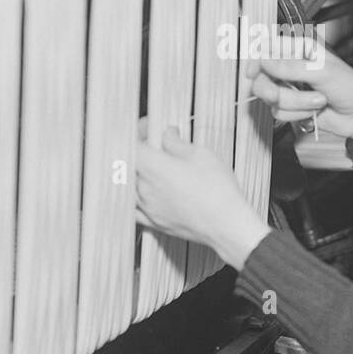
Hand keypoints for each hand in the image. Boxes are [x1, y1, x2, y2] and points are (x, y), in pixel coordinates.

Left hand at [136, 128, 270, 269]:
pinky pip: (132, 209)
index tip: (150, 128)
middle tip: (153, 144)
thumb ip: (176, 143)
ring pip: (126, 186)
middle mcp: (143, 188)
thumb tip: (167, 134)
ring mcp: (146, 208)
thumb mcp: (200, 154)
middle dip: (137, 150)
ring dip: (134, 173)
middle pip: (126, 164)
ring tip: (151, 167)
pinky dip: (133, 197)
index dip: (137, 132)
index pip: (130, 144)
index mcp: (152, 167)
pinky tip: (144, 192)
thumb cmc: (216, 189)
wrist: (226, 225)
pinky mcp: (153, 223)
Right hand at [248, 36, 352, 145]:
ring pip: (271, 98)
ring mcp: (290, 89)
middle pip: (262, 77)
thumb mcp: (322, 71)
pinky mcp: (292, 107)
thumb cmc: (350, 87)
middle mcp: (292, 68)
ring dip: (295, 103)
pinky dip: (297, 114)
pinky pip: (279, 113)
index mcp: (300, 49)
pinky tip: (314, 110)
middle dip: (272, 89)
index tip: (254, 72)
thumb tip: (264, 60)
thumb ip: (290, 66)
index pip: (268, 48)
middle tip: (278, 95)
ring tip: (317, 100)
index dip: (257, 60)